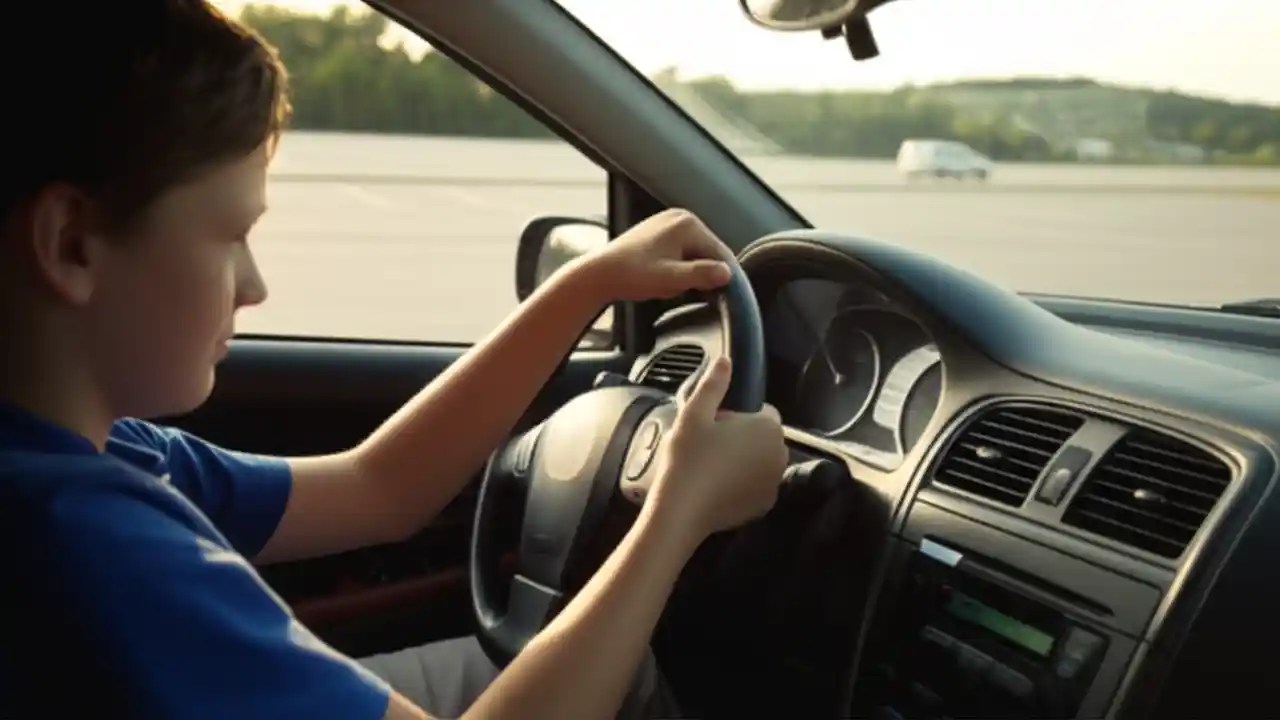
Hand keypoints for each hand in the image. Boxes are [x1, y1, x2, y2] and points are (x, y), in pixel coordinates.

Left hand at [576, 209, 733, 302]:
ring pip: (694, 253)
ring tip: (668, 285)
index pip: (720, 252)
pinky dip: (678, 266)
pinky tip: (663, 278)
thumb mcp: (670, 279)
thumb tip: (727, 273)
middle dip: (701, 274)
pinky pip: (681, 251)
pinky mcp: (659, 231)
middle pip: (707, 252)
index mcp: (687, 223)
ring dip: (689, 272)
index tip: (719, 296)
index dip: (721, 276)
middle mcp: (680, 217)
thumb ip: (700, 275)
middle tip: (684, 291)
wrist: (600, 273)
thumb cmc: (632, 275)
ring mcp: (668, 222)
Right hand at [648, 356, 788, 539]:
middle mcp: (780, 455)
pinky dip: (743, 484)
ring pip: (760, 462)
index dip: (736, 417)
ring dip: (744, 461)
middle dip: (742, 439)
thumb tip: (726, 361)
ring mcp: (774, 483)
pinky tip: (718, 487)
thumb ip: (713, 384)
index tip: (713, 427)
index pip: (761, 413)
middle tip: (708, 447)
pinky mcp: (765, 506)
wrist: (682, 510)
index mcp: (768, 428)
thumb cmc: (688, 457)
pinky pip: (756, 486)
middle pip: (762, 438)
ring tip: (711, 468)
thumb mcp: (694, 414)